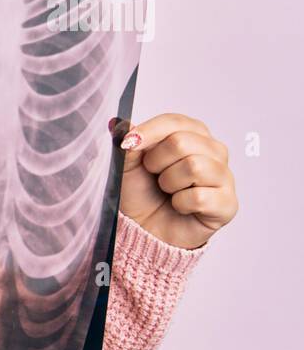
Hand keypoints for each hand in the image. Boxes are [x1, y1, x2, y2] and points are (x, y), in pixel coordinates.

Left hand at [113, 113, 237, 249]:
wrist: (146, 227)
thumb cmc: (142, 193)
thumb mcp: (128, 164)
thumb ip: (129, 143)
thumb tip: (121, 124)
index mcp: (193, 134)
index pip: (174, 122)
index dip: (148, 132)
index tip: (127, 143)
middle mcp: (214, 151)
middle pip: (181, 142)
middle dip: (156, 162)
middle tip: (154, 176)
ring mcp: (224, 177)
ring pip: (194, 167)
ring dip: (169, 183)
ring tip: (168, 191)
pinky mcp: (228, 203)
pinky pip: (199, 197)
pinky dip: (180, 204)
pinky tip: (180, 207)